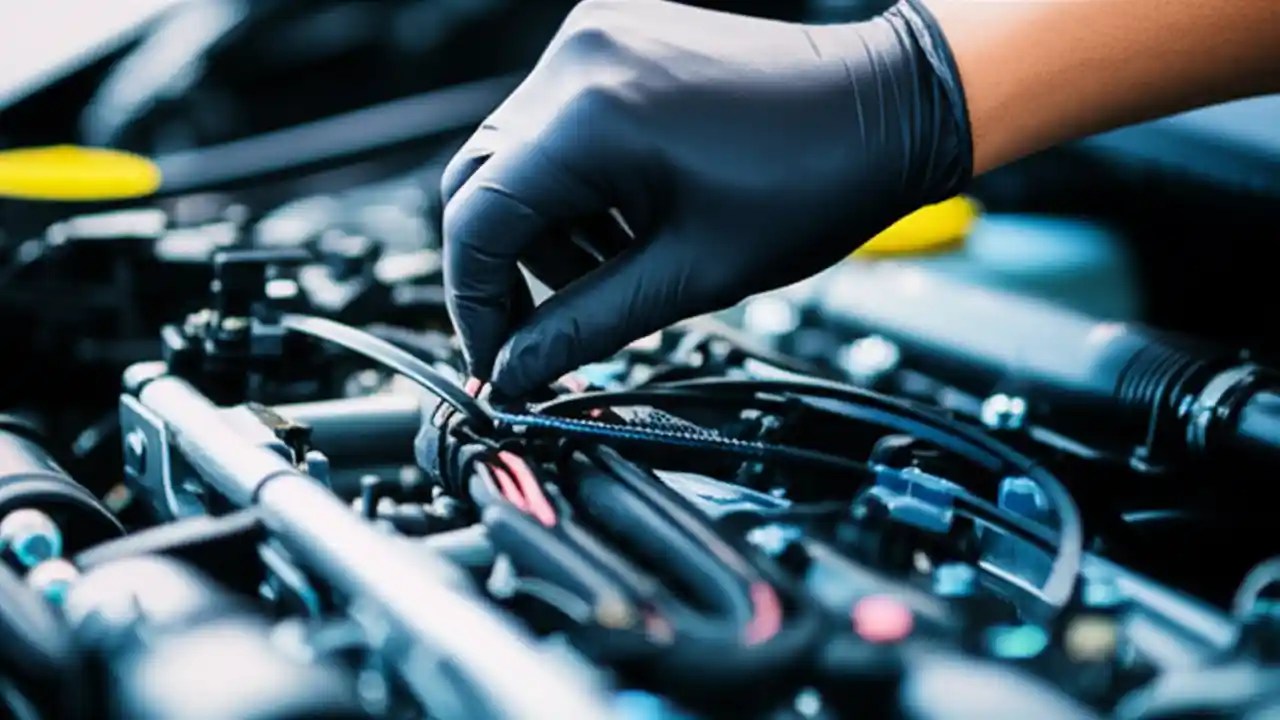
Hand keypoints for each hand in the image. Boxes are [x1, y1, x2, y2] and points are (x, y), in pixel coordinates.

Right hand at [441, 0, 970, 395]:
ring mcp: (594, 38)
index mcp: (592, 114)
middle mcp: (578, 59)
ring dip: (546, 227)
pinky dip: (573, 182)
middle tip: (541, 330)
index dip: (476, 304)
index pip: (478, 219)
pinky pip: (554, 121)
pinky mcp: (613, 37)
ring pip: (516, 155)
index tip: (496, 358)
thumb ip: (587, 325)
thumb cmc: (816, 180)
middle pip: (482, 181)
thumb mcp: (692, 274)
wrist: (886, 106)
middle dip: (506, 268)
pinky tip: (628, 215)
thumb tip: (517, 370)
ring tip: (618, 263)